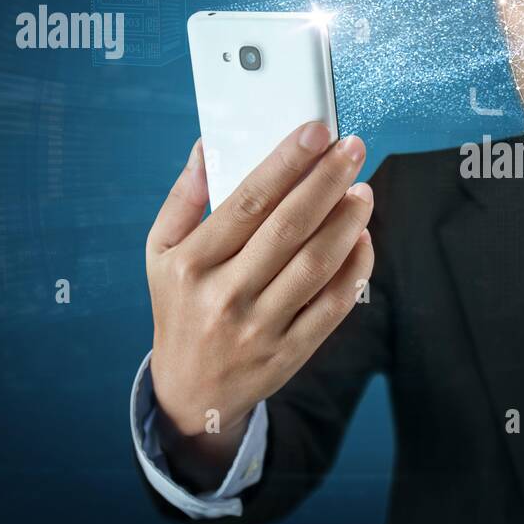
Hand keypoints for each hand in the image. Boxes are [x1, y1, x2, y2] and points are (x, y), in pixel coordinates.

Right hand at [144, 122, 373, 478]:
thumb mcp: (160, 254)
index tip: (316, 132)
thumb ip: (183, 199)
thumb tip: (207, 146)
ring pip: (317, 265)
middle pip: (289, 228)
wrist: (192, 392)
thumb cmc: (180, 308)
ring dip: (348, 222)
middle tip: (353, 149)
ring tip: (362, 191)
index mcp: (192, 263)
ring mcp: (261, 327)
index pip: (247, 202)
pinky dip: (355, 269)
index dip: (286, 162)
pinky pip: (334, 305)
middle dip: (327, 181)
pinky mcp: (291, 351)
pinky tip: (362, 238)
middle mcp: (226, 295)